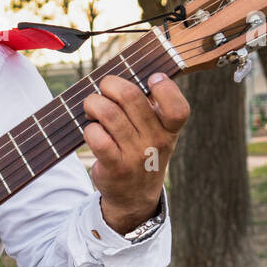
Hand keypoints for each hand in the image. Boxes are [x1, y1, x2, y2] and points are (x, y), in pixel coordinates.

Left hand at [81, 72, 188, 233]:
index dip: (165, 87)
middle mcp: (156, 141)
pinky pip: (96, 136)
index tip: (151, 79)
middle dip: (109, 84)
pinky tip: (91, 130)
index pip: (177, 108)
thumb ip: (150, 104)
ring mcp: (136, 155)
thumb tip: (126, 69)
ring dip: (93, 103)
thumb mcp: (158, 131)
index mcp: (170, 129)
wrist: (135, 196)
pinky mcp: (114, 166)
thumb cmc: (142, 150)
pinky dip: (88, 128)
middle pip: (129, 97)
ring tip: (92, 107)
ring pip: (107, 113)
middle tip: (103, 89)